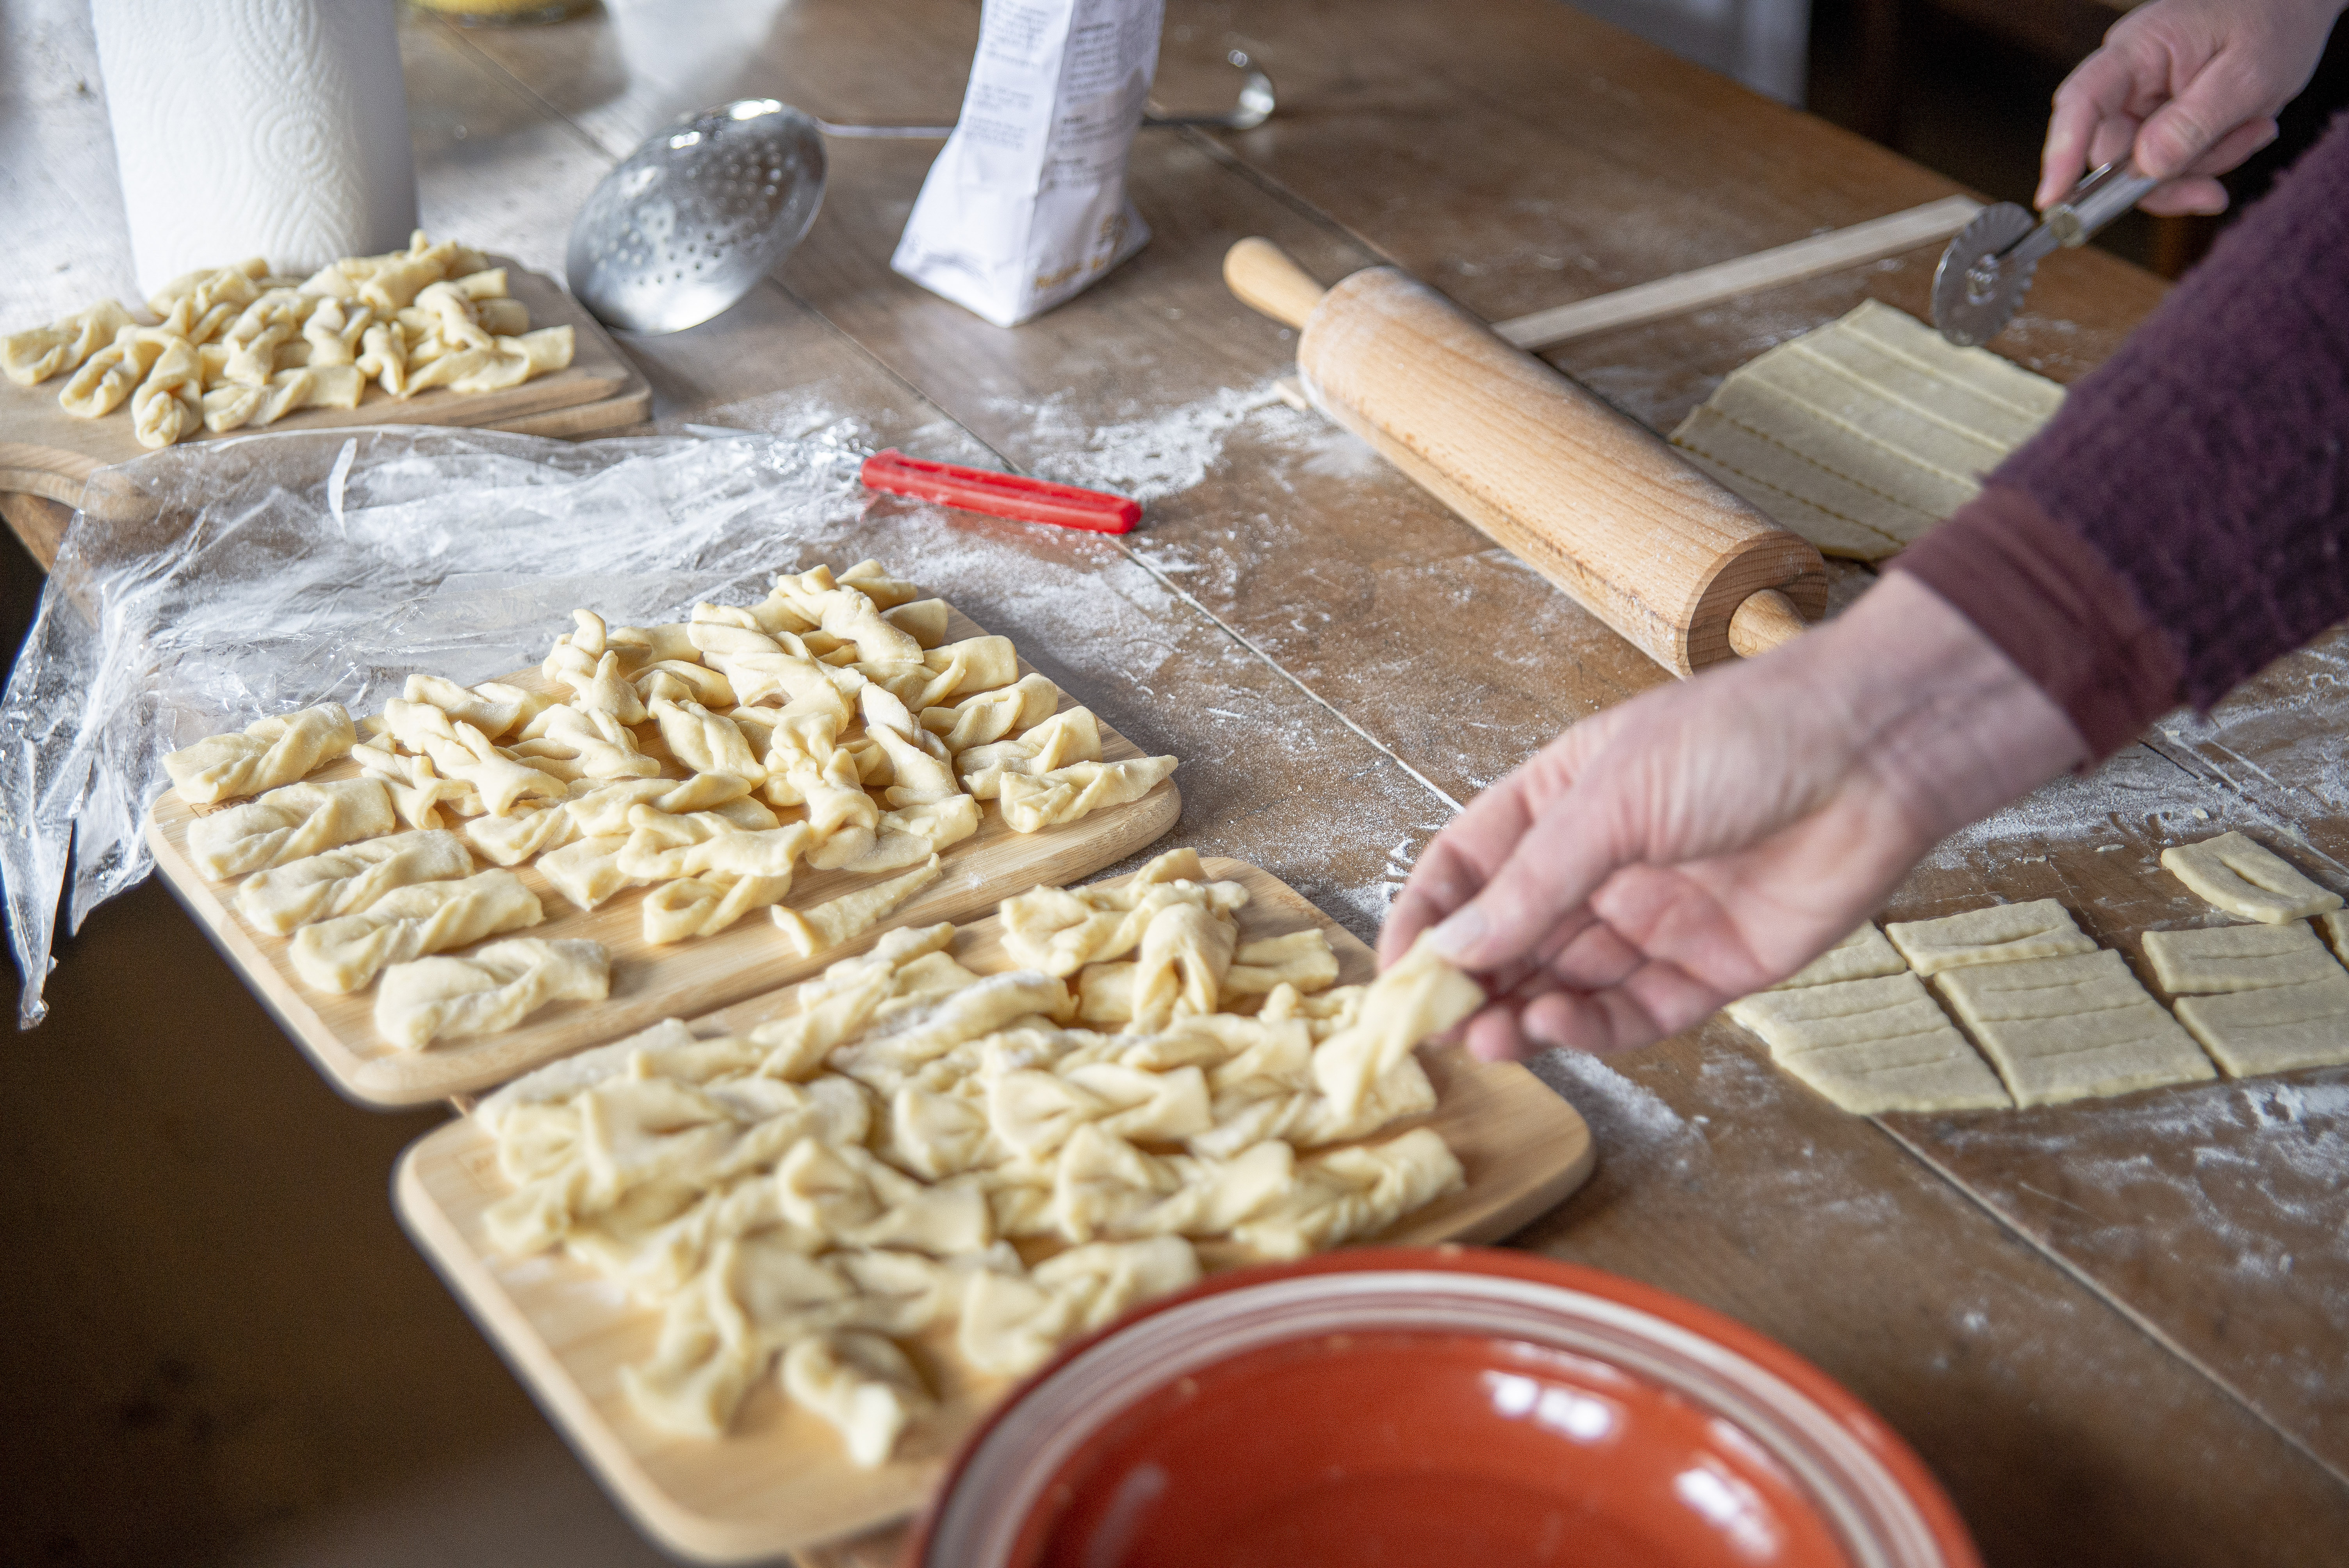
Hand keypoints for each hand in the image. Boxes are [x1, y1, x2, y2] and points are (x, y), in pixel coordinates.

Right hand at [1381, 574, 2085, 1062]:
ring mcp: (1654, 918)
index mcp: (1562, 801)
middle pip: (1511, 938)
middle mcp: (1602, 864)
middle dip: (1469, 984)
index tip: (1394, 974)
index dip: (1427, 919)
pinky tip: (1553, 1028)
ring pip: (1564, 984)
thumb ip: (1530, 883)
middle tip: (1434, 1029)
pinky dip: (1588, 1027)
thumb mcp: (1611, 798)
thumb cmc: (1741, 739)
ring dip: (1519, 1014)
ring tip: (1485, 1040)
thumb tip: (1450, 951)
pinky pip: (1633, 1011)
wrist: (1875, 753)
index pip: (1468, 869)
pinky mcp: (1710, 968)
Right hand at [2039, 0, 2344, 215]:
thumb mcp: (2249, 74)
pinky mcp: (2162, 121)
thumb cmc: (2275, 16)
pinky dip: (2210, 161)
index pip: (2081, 101)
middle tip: (2216, 190)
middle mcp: (2129, 78)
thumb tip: (2145, 168)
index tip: (2052, 199)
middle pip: (2113, 154)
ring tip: (2255, 129)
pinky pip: (2169, 164)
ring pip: (2144, 168)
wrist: (2297, 3)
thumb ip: (2195, 122)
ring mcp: (2144, 101)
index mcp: (2139, 49)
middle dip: (2166, 179)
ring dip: (2202, 166)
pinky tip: (2247, 130)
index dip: (2061, 152)